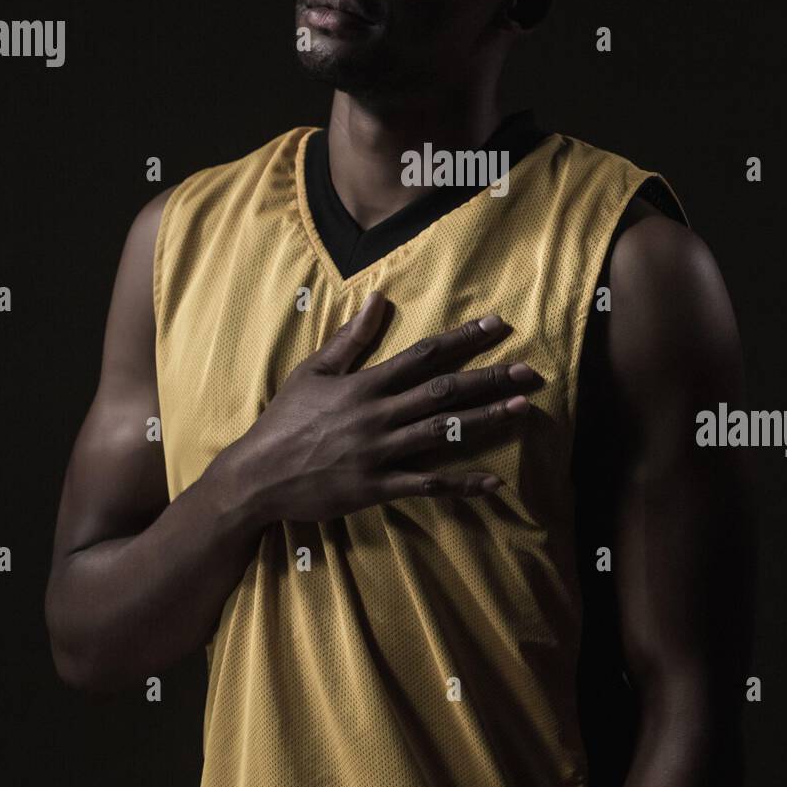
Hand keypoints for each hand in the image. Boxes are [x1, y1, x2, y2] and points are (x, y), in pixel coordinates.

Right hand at [225, 290, 541, 524]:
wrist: (257, 477)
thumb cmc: (284, 421)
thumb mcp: (313, 372)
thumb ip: (350, 338)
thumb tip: (377, 299)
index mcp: (365, 384)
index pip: (424, 354)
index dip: (464, 338)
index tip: (497, 325)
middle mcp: (378, 415)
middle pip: (444, 391)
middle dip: (489, 379)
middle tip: (528, 371)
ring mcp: (380, 453)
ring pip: (443, 433)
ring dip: (485, 420)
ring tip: (521, 408)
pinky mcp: (377, 487)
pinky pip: (428, 485)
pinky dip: (462, 484)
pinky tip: (494, 482)